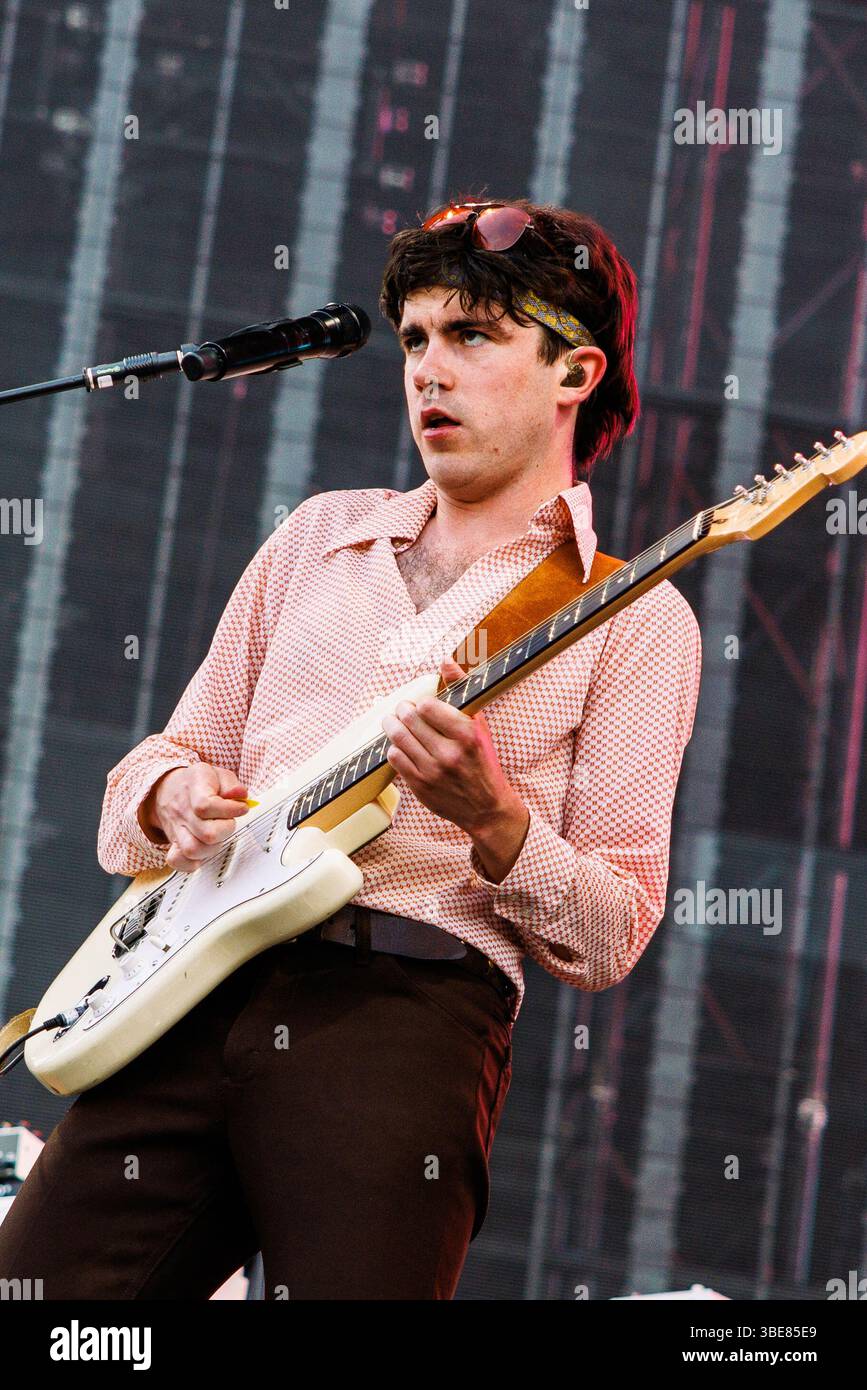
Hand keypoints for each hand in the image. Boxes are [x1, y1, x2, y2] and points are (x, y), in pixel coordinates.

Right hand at [138, 764, 249, 871]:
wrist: (168, 789)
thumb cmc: (196, 783)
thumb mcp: (216, 773)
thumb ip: (232, 784)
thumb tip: (240, 796)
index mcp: (193, 788)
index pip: (205, 806)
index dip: (229, 810)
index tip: (242, 808)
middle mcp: (182, 810)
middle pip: (206, 833)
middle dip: (226, 829)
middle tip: (228, 821)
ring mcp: (176, 829)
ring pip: (193, 850)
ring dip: (213, 846)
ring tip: (218, 835)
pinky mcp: (174, 843)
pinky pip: (177, 860)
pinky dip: (192, 862)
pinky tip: (204, 851)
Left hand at [380, 656, 523, 834]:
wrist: (486, 807)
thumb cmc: (483, 761)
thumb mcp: (480, 725)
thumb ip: (462, 691)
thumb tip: (445, 660)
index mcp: (467, 736)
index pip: (428, 707)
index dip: (421, 702)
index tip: (422, 704)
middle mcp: (449, 754)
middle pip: (410, 720)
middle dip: (402, 710)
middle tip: (402, 708)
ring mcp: (432, 772)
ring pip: (398, 739)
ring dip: (391, 726)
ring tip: (393, 721)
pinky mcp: (420, 787)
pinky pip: (395, 758)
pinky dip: (394, 747)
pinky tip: (400, 744)